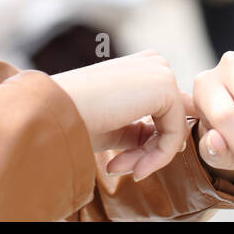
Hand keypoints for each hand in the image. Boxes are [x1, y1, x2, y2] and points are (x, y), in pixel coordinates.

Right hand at [50, 50, 188, 182]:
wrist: (56, 110)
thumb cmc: (77, 118)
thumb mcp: (118, 126)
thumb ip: (145, 129)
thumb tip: (177, 142)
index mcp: (141, 68)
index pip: (163, 112)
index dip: (147, 145)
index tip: (119, 164)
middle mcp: (153, 64)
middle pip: (170, 120)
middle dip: (147, 152)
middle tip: (120, 169)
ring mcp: (161, 71)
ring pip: (174, 129)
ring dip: (149, 158)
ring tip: (120, 168)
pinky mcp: (165, 85)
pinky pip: (176, 133)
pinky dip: (158, 158)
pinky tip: (133, 168)